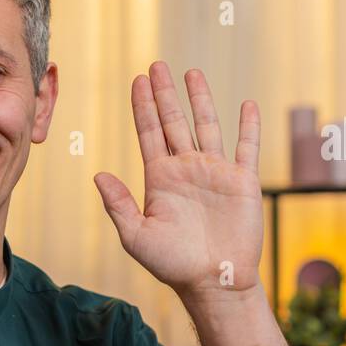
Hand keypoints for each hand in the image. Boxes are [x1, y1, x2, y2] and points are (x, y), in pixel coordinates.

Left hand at [94, 62, 263, 300]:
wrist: (213, 281)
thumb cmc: (172, 263)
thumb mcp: (136, 235)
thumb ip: (118, 204)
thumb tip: (98, 175)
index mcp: (160, 178)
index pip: (149, 132)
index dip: (142, 106)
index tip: (137, 80)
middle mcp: (186, 169)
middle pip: (174, 121)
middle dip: (165, 94)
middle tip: (157, 65)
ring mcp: (215, 173)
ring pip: (207, 126)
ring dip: (201, 99)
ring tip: (192, 73)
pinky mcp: (242, 181)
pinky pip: (247, 147)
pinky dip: (248, 126)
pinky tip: (246, 104)